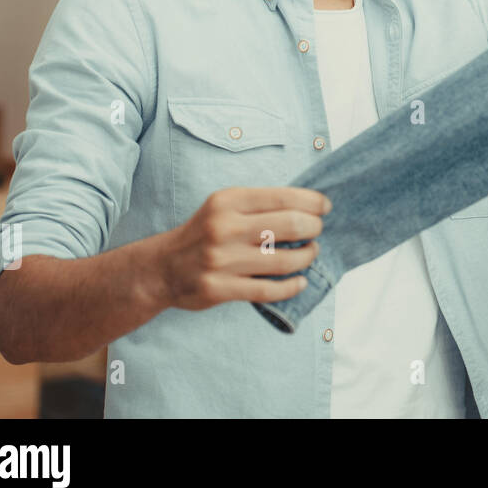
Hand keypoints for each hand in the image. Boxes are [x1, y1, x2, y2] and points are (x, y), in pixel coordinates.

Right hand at [155, 186, 329, 310]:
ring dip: (307, 257)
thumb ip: (259, 204)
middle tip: (318, 230)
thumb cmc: (204, 232)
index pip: (283, 197)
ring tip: (311, 253)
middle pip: (290, 225)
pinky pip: (269, 290)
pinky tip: (300, 282)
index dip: (313, 202)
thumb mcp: (223, 206)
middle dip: (314, 228)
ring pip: (284, 261)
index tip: (325, 207)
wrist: (161, 268)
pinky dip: (291, 287)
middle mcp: (224, 228)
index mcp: (227, 201)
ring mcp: (222, 261)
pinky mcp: (219, 289)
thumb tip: (309, 205)